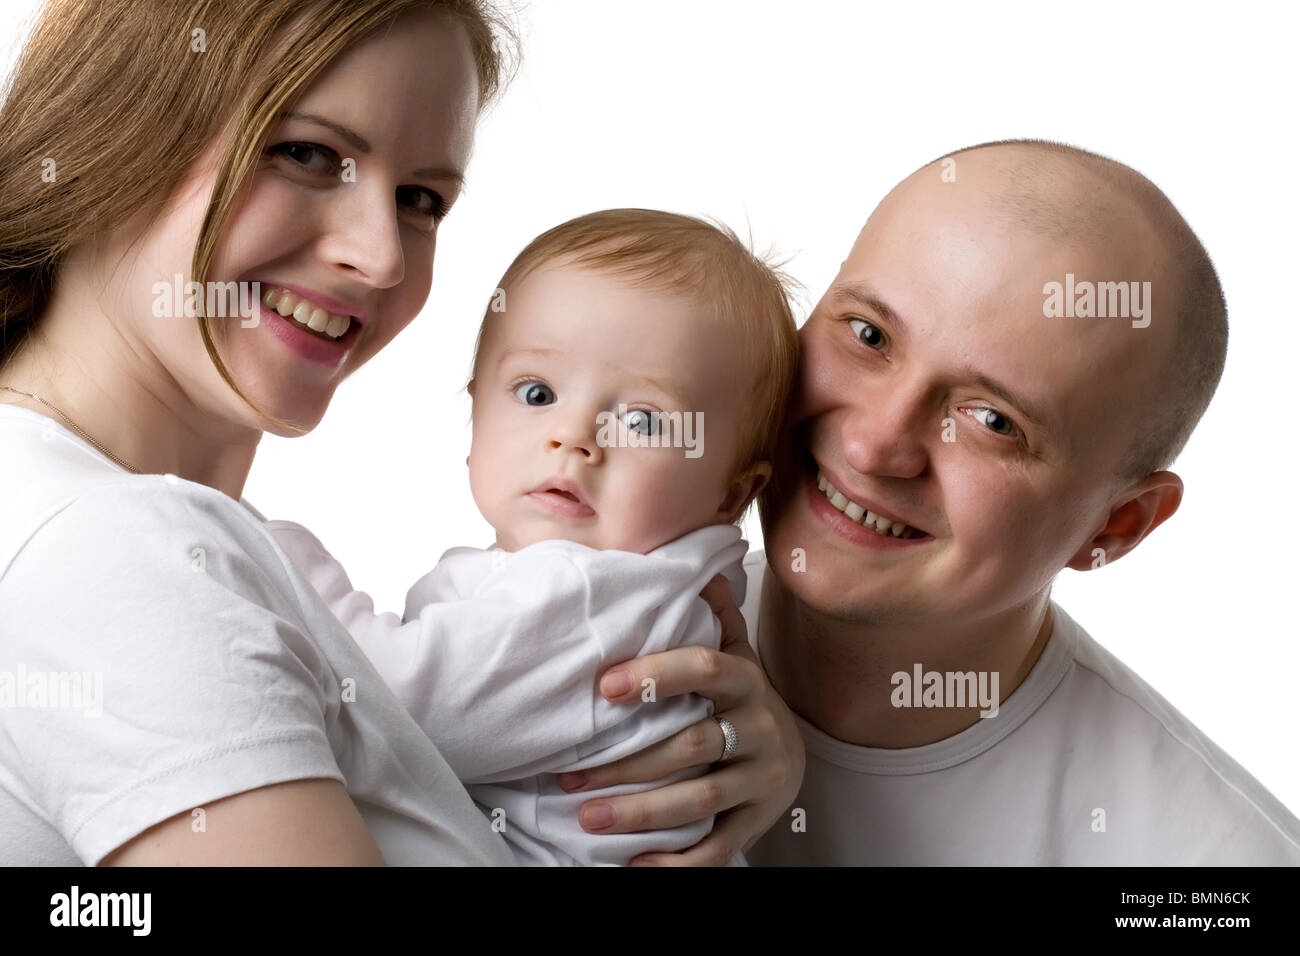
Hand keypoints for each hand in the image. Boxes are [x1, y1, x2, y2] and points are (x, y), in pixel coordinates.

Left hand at [555, 573, 804, 864]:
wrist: (791, 754)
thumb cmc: (740, 699)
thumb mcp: (734, 654)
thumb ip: (714, 617)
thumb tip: (701, 569)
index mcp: (747, 681)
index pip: (707, 670)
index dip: (657, 675)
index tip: (603, 687)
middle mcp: (760, 729)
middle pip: (692, 746)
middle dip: (627, 764)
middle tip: (570, 777)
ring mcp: (761, 779)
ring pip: (699, 799)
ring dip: (639, 813)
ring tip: (586, 818)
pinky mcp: (757, 821)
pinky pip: (718, 847)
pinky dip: (677, 862)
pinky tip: (634, 866)